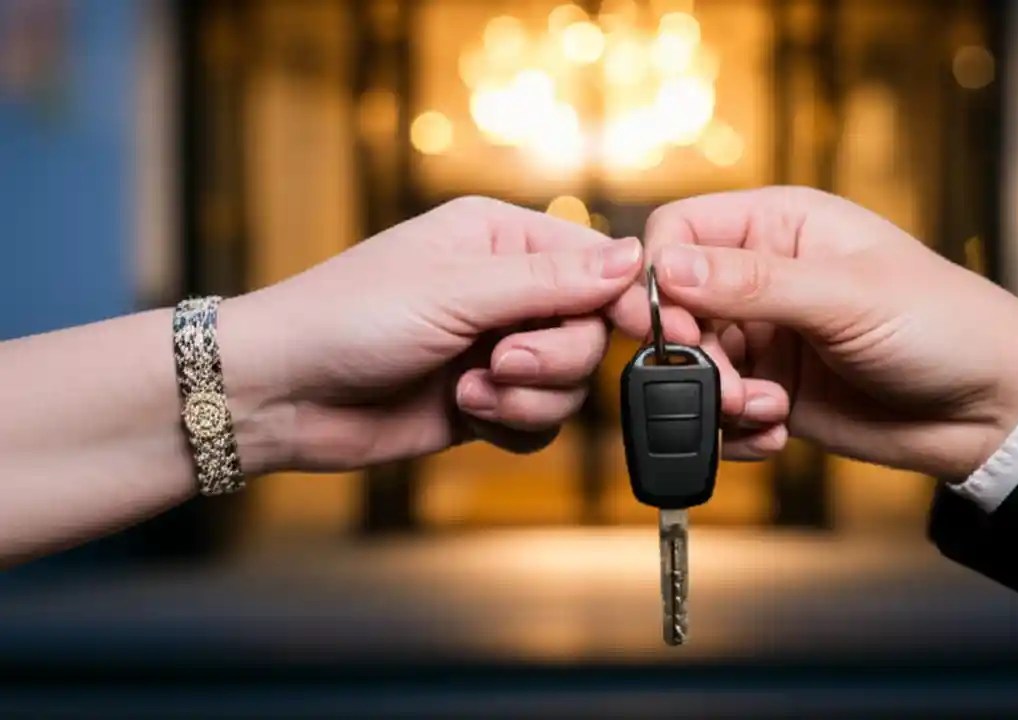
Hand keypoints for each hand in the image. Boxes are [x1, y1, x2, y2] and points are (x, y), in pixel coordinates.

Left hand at [216, 196, 642, 472]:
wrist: (282, 395)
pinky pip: (541, 421)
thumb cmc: (348, 318)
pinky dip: (511, 426)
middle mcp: (505, 290)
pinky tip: (464, 413)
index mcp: (499, 238)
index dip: (618, 299)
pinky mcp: (485, 400)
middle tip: (502, 362)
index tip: (636, 330)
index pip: (594, 262)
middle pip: (588, 331)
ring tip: (470, 391)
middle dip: (552, 358)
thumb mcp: (454, 291)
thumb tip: (631, 258)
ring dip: (526, 397)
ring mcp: (496, 348)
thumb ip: (548, 281)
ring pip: (569, 382)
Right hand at [615, 186, 1017, 478]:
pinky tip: (779, 429)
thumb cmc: (945, 324)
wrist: (991, 410)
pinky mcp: (773, 389)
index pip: (679, 230)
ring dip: (717, 397)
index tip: (675, 326)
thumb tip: (667, 269)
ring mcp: (766, 336)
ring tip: (766, 410)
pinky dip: (737, 429)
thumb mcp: (849, 296)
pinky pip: (720, 410)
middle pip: (674, 305)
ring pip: (690, 364)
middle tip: (728, 382)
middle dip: (690, 352)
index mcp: (780, 224)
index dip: (660, 276)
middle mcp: (762, 276)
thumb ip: (755, 283)